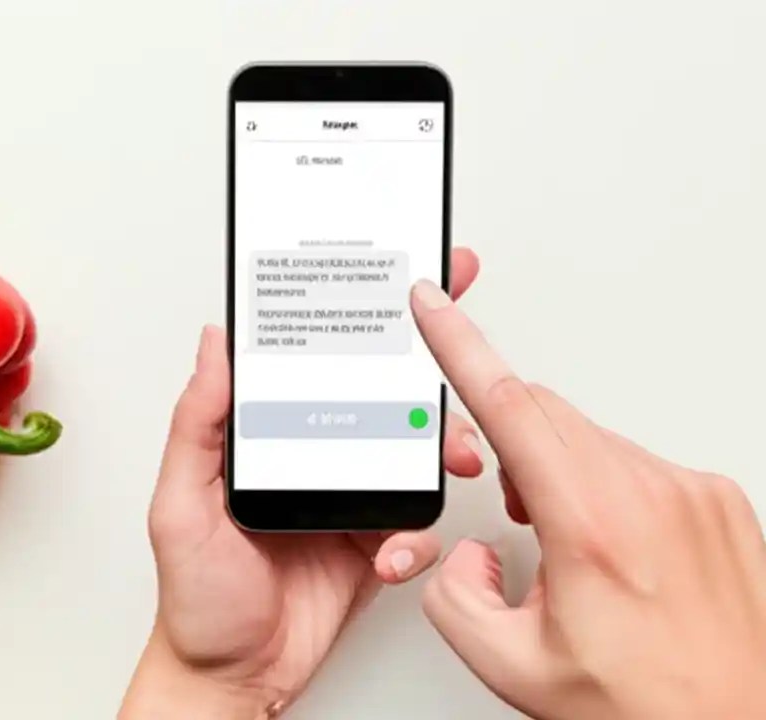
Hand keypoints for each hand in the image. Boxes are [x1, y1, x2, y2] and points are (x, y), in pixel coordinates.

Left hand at [119, 248, 484, 718]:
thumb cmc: (195, 599)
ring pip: (411, 450)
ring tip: (451, 455)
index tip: (388, 276)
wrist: (231, 677)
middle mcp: (309, 455)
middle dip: (422, 363)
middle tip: (454, 339)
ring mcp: (346, 496)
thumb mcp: (179, 505)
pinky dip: (419, 535)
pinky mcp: (373, 541)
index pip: (309, 361)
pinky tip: (392, 552)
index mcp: (262, 435)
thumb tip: (213, 346)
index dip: (349, 317)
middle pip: (375, 392)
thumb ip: (197, 426)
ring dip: (439, 447)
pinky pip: (417, 523)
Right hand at [408, 278, 765, 719]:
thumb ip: (455, 596)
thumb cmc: (653, 707)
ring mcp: (694, 494)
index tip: (435, 306)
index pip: (508, 406)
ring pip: (595, 442)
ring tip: (578, 554)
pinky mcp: (722, 504)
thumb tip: (467, 558)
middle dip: (512, 444)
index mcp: (590, 525)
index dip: (460, 346)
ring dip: (564, 477)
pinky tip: (622, 555)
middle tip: (516, 513)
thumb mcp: (513, 666)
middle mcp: (650, 494)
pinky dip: (613, 493)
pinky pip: (642, 465)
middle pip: (549, 415)